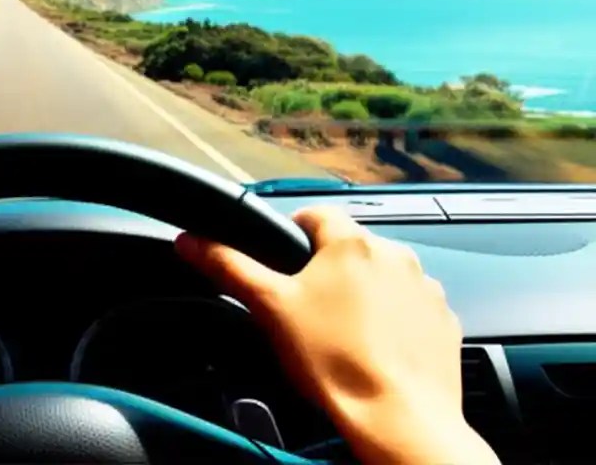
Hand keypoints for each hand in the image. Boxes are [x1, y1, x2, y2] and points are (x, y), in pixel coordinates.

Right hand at [175, 207, 497, 464]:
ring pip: (382, 278)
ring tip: (339, 335)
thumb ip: (228, 266)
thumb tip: (191, 241)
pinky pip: (411, 309)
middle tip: (304, 310)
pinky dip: (393, 322)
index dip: (291, 236)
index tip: (281, 264)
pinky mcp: (443, 322)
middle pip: (349, 248)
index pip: (315, 215)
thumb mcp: (268, 308)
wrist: (397, 418)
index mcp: (351, 242)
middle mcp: (395, 255)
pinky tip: (372, 350)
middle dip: (327, 271)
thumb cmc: (334, 363)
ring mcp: (425, 289)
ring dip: (363, 294)